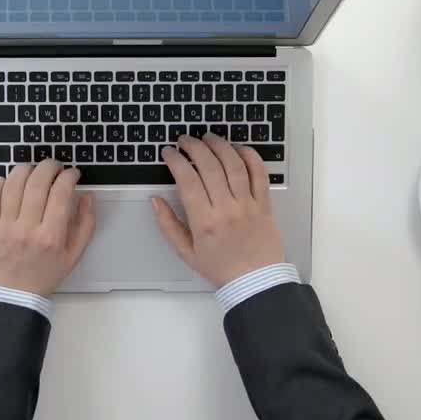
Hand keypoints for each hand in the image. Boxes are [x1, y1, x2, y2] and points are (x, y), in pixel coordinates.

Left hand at [0, 160, 96, 296]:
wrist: (11, 297)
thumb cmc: (43, 276)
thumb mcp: (73, 256)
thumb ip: (85, 225)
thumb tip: (87, 196)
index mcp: (51, 237)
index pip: (61, 193)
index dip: (69, 176)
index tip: (72, 174)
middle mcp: (27, 230)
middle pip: (37, 183)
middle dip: (49, 166)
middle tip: (53, 167)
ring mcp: (4, 228)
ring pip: (13, 184)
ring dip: (25, 170)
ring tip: (31, 171)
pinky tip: (7, 182)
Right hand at [151, 134, 284, 287]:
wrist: (256, 281)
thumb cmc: (221, 268)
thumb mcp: (186, 252)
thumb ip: (168, 225)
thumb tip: (155, 200)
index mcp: (204, 221)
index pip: (187, 180)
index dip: (175, 160)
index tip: (168, 152)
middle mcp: (226, 209)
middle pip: (210, 166)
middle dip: (194, 146)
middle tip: (185, 140)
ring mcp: (248, 204)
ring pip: (234, 165)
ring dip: (220, 145)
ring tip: (208, 137)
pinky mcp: (265, 204)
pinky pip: (260, 174)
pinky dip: (250, 156)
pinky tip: (238, 148)